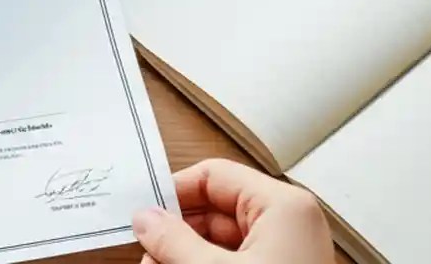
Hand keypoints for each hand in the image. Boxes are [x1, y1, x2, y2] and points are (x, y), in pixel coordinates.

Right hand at [133, 159, 334, 263]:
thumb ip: (174, 242)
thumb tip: (147, 219)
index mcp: (282, 207)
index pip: (215, 176)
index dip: (174, 193)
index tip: (143, 214)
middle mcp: (287, 224)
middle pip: (214, 210)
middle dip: (176, 233)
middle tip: (149, 254)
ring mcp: (285, 252)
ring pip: (220, 240)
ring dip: (185, 254)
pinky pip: (233, 261)